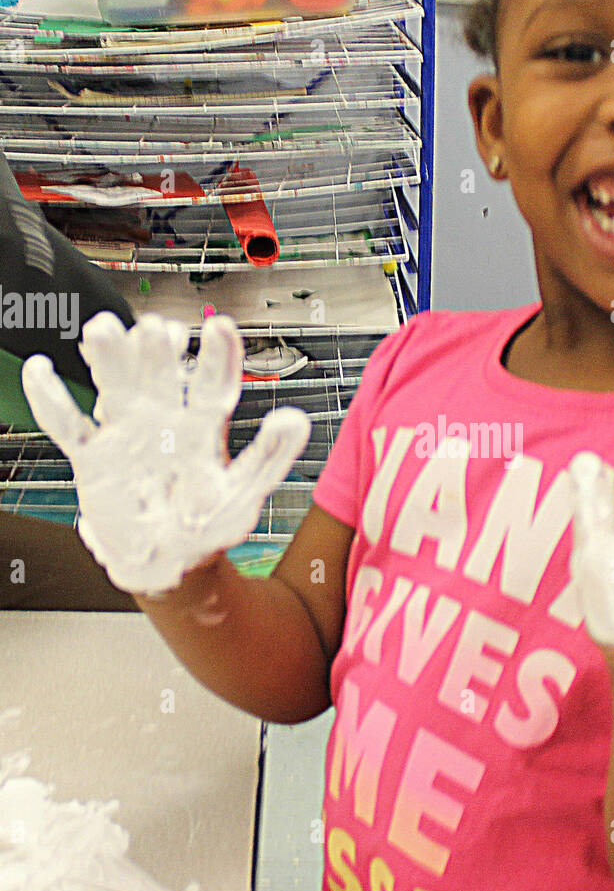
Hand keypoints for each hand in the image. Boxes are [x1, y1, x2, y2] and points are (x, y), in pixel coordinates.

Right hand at [21, 312, 309, 594]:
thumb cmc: (208, 526)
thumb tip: (297, 420)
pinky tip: (41, 370)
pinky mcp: (94, 454)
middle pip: (160, 374)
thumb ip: (269, 457)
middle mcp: (165, 418)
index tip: (220, 327)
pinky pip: (68, 423)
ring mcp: (127, 432)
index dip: (218, 355)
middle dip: (157, 350)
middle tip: (155, 328)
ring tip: (103, 330)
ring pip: (115, 386)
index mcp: (204, 426)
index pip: (214, 382)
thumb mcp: (245, 494)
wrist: (167, 562)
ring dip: (109, 359)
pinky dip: (52, 399)